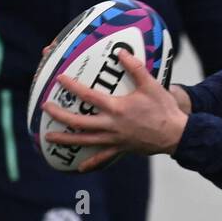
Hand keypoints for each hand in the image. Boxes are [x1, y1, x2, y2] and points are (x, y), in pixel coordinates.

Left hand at [43, 49, 188, 171]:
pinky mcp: (121, 149)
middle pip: (79, 122)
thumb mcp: (151, 85)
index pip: (88, 96)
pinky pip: (102, 157)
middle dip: (60, 115)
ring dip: (66, 139)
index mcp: (116, 108)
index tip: (60, 79)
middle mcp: (111, 125)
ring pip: (85, 140)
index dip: (72, 87)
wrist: (176, 134)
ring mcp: (114, 139)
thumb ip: (135, 68)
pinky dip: (91, 162)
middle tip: (46, 109)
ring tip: (49, 138)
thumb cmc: (163, 109)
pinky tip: (80, 168)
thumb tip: (121, 52)